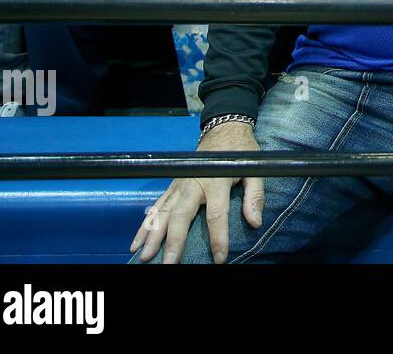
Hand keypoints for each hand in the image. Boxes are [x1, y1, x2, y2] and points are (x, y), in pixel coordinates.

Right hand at [129, 122, 261, 263]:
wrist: (224, 129)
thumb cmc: (240, 151)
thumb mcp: (255, 169)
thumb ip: (255, 196)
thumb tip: (255, 222)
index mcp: (216, 181)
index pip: (216, 214)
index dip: (218, 238)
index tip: (219, 258)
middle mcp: (193, 184)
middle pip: (181, 215)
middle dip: (173, 241)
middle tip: (168, 263)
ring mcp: (179, 185)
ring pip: (163, 212)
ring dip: (152, 234)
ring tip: (144, 255)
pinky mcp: (172, 185)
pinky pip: (157, 205)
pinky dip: (145, 223)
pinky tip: (137, 240)